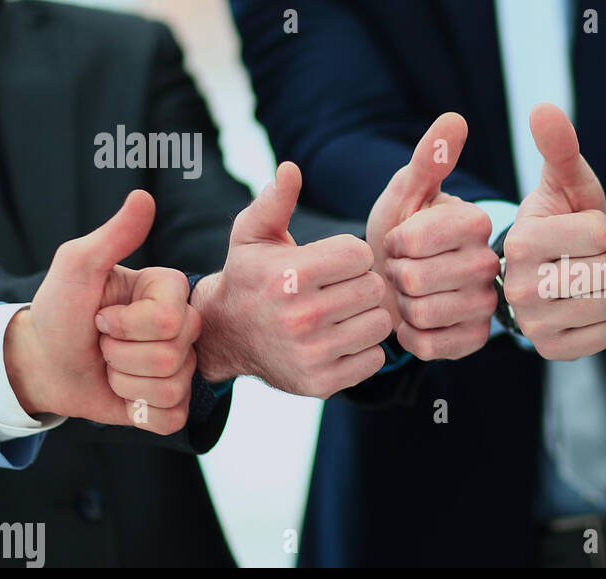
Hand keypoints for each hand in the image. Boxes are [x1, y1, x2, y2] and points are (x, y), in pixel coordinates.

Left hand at [5, 191, 198, 434]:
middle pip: (174, 355)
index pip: (170, 321)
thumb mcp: (77, 267)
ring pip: (173, 388)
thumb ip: (113, 235)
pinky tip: (126, 395)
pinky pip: (173, 418)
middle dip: (122, 356)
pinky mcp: (175, 403)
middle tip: (103, 343)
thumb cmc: (59, 310)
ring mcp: (183, 366)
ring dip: (125, 383)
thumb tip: (143, 197)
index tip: (102, 317)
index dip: (127, 326)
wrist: (43, 362)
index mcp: (171, 291)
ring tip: (109, 367)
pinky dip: (139, 411)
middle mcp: (185, 327)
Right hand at [192, 162, 391, 398]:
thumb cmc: (249, 277)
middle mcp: (301, 316)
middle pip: (374, 289)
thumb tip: (291, 168)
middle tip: (340, 288)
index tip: (335, 262)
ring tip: (343, 311)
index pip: (361, 255)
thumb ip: (276, 200)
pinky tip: (341, 338)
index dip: (352, 255)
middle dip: (362, 284)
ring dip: (367, 315)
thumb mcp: (253, 235)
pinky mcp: (321, 383)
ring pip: (380, 323)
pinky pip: (375, 357)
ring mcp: (312, 353)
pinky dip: (365, 348)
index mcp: (291, 275)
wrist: (225, 337)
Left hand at [369, 113, 498, 359]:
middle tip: (401, 268)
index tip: (400, 238)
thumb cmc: (399, 232)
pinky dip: (409, 335)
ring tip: (408, 292)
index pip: (413, 240)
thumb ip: (427, 159)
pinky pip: (428, 345)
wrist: (399, 282)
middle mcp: (491, 263)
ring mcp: (487, 305)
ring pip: (421, 313)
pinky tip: (415, 320)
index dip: (393, 242)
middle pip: (414, 279)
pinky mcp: (476, 339)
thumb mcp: (406, 192)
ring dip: (401, 305)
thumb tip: (454, 119)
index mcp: (477, 222)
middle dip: (394, 275)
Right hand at [502, 103, 605, 359]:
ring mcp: (531, 324)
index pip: (599, 233)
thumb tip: (542, 107)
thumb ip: (562, 147)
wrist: (553, 273)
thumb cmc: (567, 219)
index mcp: (520, 240)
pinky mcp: (551, 350)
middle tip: (591, 258)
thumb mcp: (569, 181)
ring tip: (594, 279)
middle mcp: (516, 287)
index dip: (604, 227)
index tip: (585, 230)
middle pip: (605, 272)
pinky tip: (595, 305)